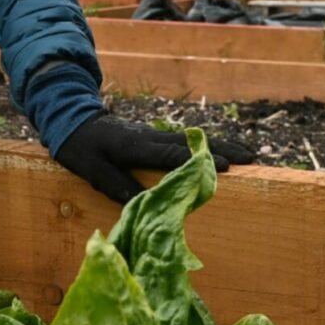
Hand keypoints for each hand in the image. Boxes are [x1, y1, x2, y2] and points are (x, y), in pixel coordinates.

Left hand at [53, 114, 255, 204]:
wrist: (72, 121)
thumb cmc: (81, 150)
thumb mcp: (94, 172)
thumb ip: (118, 186)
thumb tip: (146, 203)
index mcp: (135, 147)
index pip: (172, 154)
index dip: (198, 161)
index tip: (225, 165)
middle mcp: (150, 137)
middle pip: (192, 143)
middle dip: (224, 149)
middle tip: (251, 157)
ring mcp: (155, 135)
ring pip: (193, 140)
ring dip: (222, 145)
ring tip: (248, 153)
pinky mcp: (155, 137)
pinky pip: (186, 141)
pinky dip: (208, 145)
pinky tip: (222, 151)